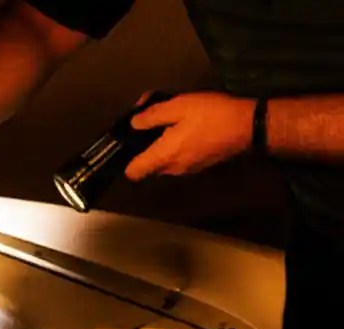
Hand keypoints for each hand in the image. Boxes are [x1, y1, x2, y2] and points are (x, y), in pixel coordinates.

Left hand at [124, 92, 255, 180]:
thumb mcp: (178, 107)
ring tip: (168, 121)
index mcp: (163, 157)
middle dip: (145, 147)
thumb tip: (133, 124)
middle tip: (149, 123)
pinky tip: (184, 128)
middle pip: (148, 166)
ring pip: (165, 162)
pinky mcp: (201, 165)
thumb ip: (152, 116)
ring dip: (162, 145)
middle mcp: (173, 169)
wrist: (250, 126)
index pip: (133, 173)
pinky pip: (180, 159)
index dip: (126, 159)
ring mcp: (188, 169)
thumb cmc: (212, 115)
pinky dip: (177, 147)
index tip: (128, 143)